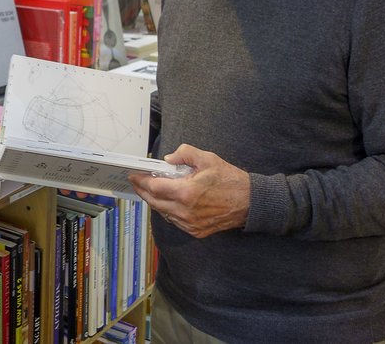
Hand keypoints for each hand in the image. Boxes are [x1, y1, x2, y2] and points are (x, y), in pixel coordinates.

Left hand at [128, 144, 250, 238]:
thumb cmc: (230, 180)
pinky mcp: (196, 231)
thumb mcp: (207, 159)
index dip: (141, 181)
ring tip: (150, 190)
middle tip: (137, 182)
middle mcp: (185, 211)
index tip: (134, 175)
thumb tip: (168, 158)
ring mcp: (190, 224)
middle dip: (142, 191)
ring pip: (163, 212)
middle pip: (154, 202)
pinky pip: (174, 220)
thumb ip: (184, 153)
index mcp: (186, 192)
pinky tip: (167, 201)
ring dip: (155, 201)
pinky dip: (168, 210)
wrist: (250, 203)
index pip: (154, 187)